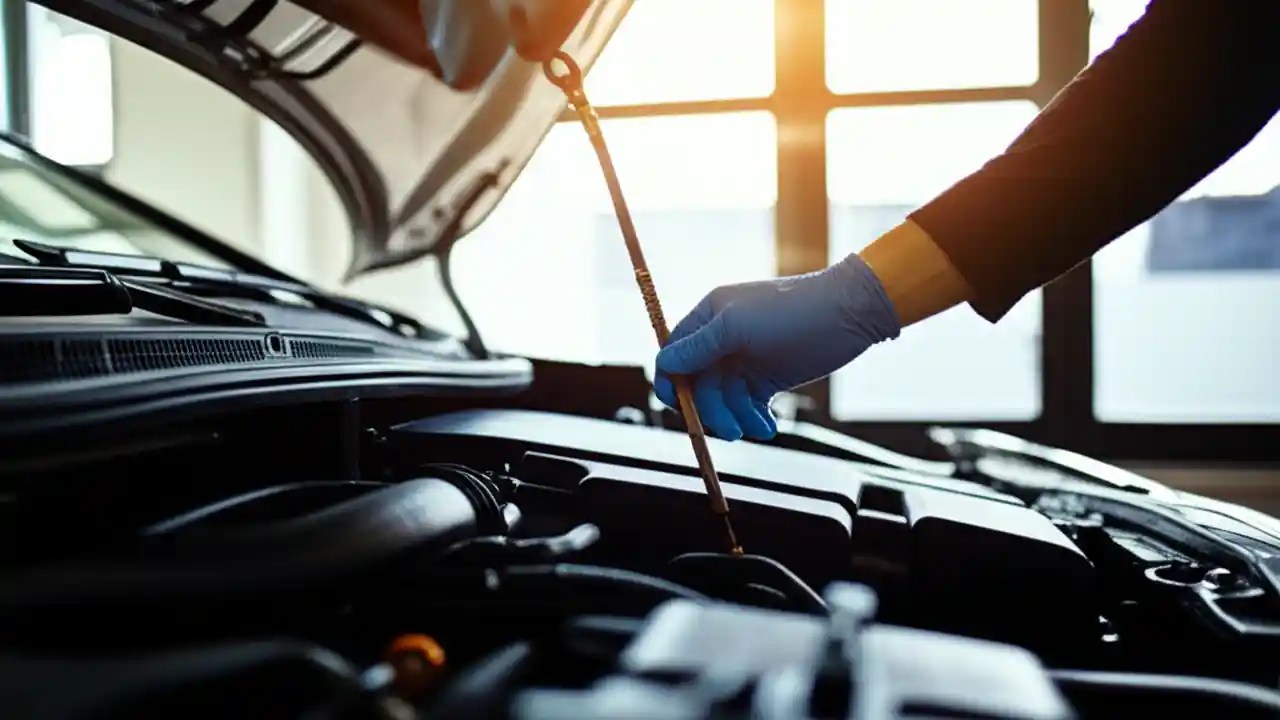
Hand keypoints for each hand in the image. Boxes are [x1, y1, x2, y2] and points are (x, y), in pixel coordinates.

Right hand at [654, 253, 900, 440]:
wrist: (849, 314)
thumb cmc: (791, 312)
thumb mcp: (736, 327)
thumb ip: (698, 348)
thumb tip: (662, 363)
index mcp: (708, 319)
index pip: (673, 355)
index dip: (671, 383)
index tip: (680, 408)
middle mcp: (722, 341)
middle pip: (698, 385)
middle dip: (711, 410)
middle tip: (730, 430)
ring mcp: (744, 361)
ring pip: (723, 400)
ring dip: (736, 418)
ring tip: (760, 428)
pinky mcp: (767, 379)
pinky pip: (747, 406)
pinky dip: (753, 419)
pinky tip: (768, 425)